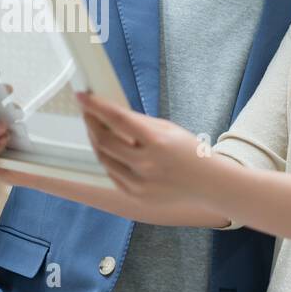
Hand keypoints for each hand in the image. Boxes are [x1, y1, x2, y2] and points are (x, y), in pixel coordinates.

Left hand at [76, 91, 212, 205]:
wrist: (208, 184)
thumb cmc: (188, 151)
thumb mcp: (167, 128)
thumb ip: (137, 121)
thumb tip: (108, 110)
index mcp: (157, 142)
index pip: (117, 119)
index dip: (95, 106)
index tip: (82, 96)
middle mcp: (146, 164)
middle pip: (104, 140)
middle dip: (91, 123)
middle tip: (87, 111)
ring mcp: (139, 183)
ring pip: (103, 158)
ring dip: (95, 141)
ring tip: (95, 128)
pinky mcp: (136, 195)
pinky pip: (112, 173)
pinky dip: (107, 158)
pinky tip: (108, 149)